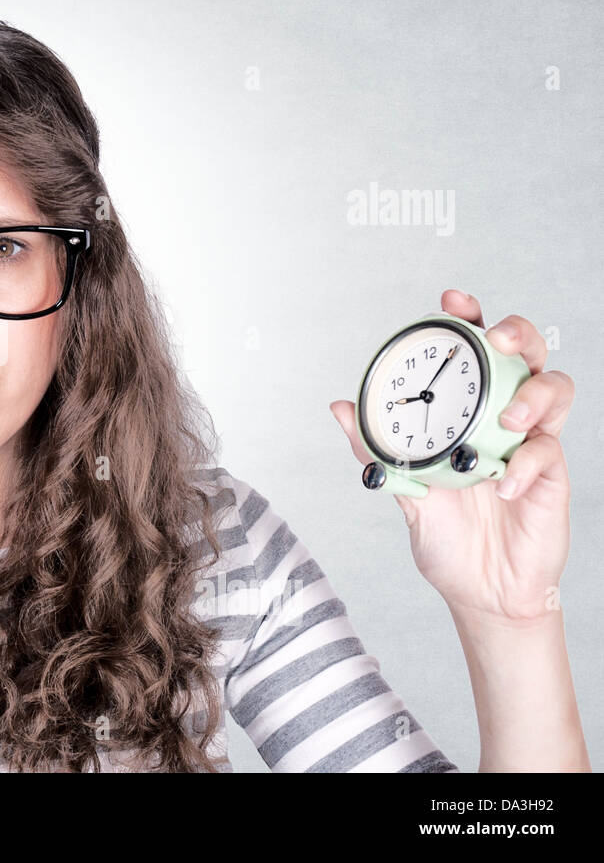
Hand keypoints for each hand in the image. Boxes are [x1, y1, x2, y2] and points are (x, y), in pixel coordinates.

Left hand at [329, 290, 572, 624]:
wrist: (482, 592)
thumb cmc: (448, 536)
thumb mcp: (405, 489)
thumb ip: (375, 447)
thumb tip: (340, 407)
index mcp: (468, 411)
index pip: (474, 353)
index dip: (469, 319)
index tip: (451, 302)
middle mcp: (503, 417)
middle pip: (525, 353)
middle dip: (515, 333)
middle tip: (495, 339)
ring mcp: (532, 442)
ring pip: (553, 387)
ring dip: (532, 394)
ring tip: (507, 422)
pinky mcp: (552, 474)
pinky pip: (548, 451)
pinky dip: (526, 464)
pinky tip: (504, 486)